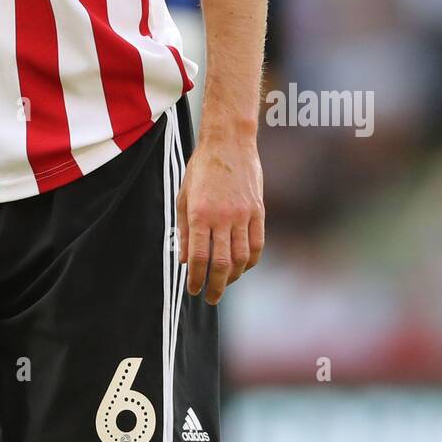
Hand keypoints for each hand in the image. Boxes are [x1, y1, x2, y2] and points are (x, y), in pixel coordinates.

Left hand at [176, 129, 263, 304]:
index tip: (192, 289)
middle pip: (222, 263)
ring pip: (242, 258)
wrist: (229, 143)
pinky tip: (243, 267)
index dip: (195, 278)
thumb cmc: (202, 167)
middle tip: (210, 298)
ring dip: (234, 277)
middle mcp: (223, 217)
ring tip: (225, 284)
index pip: (199, 256)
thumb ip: (183, 230)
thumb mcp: (184, 196)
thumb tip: (183, 260)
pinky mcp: (258, 211)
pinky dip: (251, 261)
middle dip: (216, 285)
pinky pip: (257, 244)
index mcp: (200, 213)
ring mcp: (243, 214)